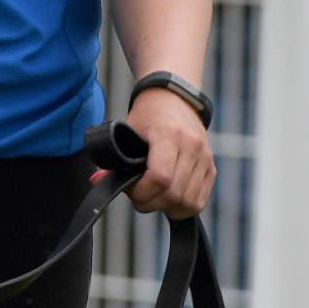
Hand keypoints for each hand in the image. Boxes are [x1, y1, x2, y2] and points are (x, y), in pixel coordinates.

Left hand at [121, 86, 213, 218]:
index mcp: (168, 134)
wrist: (175, 99)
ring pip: (189, 202)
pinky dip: (183, 207)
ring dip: (168, 208)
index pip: (160, 177)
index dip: (143, 192)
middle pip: (175, 194)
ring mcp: (205, 158)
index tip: (131, 191)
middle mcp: (191, 146)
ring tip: (153, 198)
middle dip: (152, 203)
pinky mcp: (211, 168)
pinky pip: (200, 200)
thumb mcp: (127, 129)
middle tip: (139, 198)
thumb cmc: (148, 115)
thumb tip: (97, 181)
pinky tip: (169, 200)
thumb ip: (114, 157)